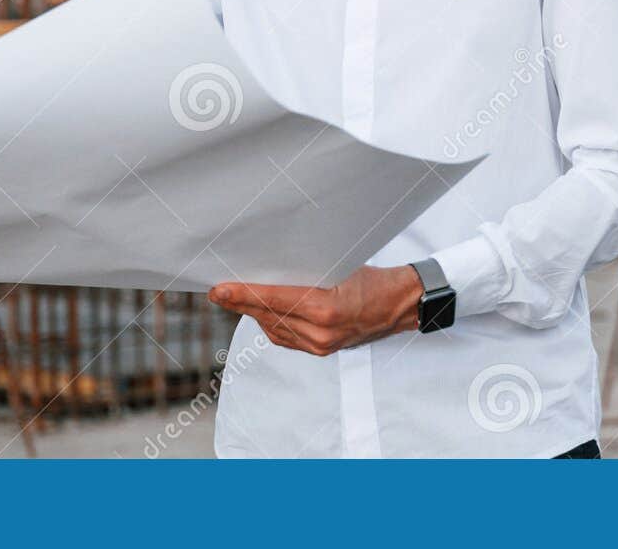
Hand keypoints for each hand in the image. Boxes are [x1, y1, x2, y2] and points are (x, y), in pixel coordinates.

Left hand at [208, 265, 423, 355]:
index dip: (243, 295)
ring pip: (273, 328)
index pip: (273, 299)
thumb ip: (303, 272)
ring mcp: (320, 345)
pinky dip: (271, 323)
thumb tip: (267, 268)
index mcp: (325, 308)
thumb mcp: (338, 266)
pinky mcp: (320, 350)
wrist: (398, 305)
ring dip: (254, 313)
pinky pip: (284, 338)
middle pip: (268, 316)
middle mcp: (320, 332)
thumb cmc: (372, 279)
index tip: (219, 290)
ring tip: (236, 298)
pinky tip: (262, 312)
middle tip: (218, 292)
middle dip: (241, 303)